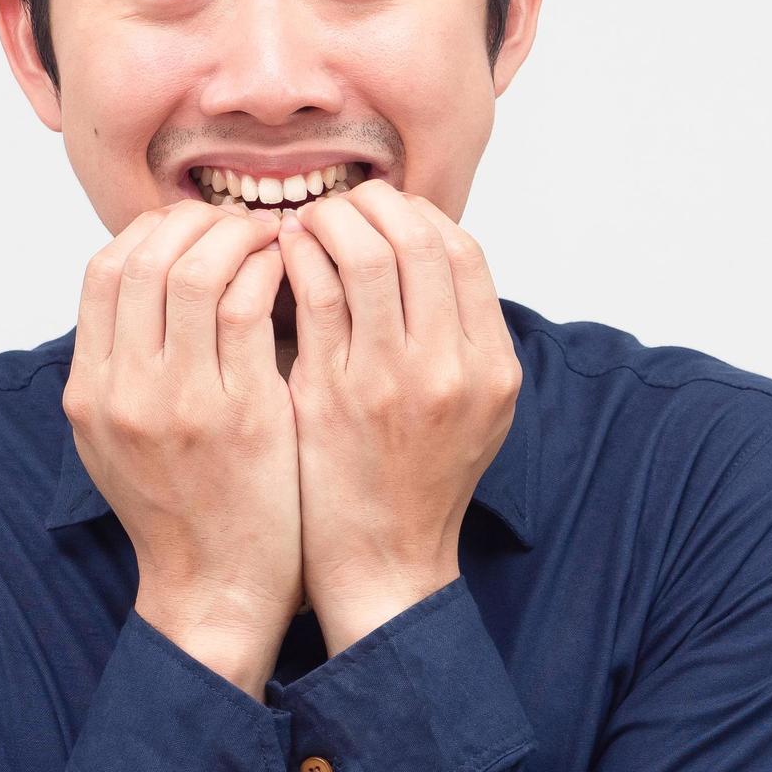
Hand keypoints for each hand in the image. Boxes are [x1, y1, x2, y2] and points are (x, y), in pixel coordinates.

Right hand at [65, 200, 299, 696]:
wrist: (216, 590)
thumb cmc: (183, 510)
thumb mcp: (118, 439)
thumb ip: (121, 367)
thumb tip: (149, 282)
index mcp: (90, 391)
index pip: (104, 270)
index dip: (151, 233)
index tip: (194, 229)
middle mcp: (125, 392)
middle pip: (145, 258)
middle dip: (197, 223)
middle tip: (240, 224)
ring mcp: (181, 403)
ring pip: (197, 272)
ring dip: (240, 238)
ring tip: (272, 239)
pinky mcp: (242, 416)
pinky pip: (250, 310)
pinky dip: (271, 274)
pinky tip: (294, 274)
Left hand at [276, 179, 522, 655]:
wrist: (383, 566)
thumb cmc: (414, 485)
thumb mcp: (472, 411)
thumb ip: (458, 339)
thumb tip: (419, 256)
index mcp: (491, 365)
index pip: (463, 250)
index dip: (419, 215)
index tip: (382, 214)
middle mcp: (451, 367)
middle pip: (420, 238)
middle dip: (372, 205)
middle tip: (338, 205)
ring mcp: (392, 379)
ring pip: (366, 254)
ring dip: (329, 222)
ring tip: (304, 225)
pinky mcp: (333, 395)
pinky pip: (315, 295)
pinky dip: (296, 260)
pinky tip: (279, 258)